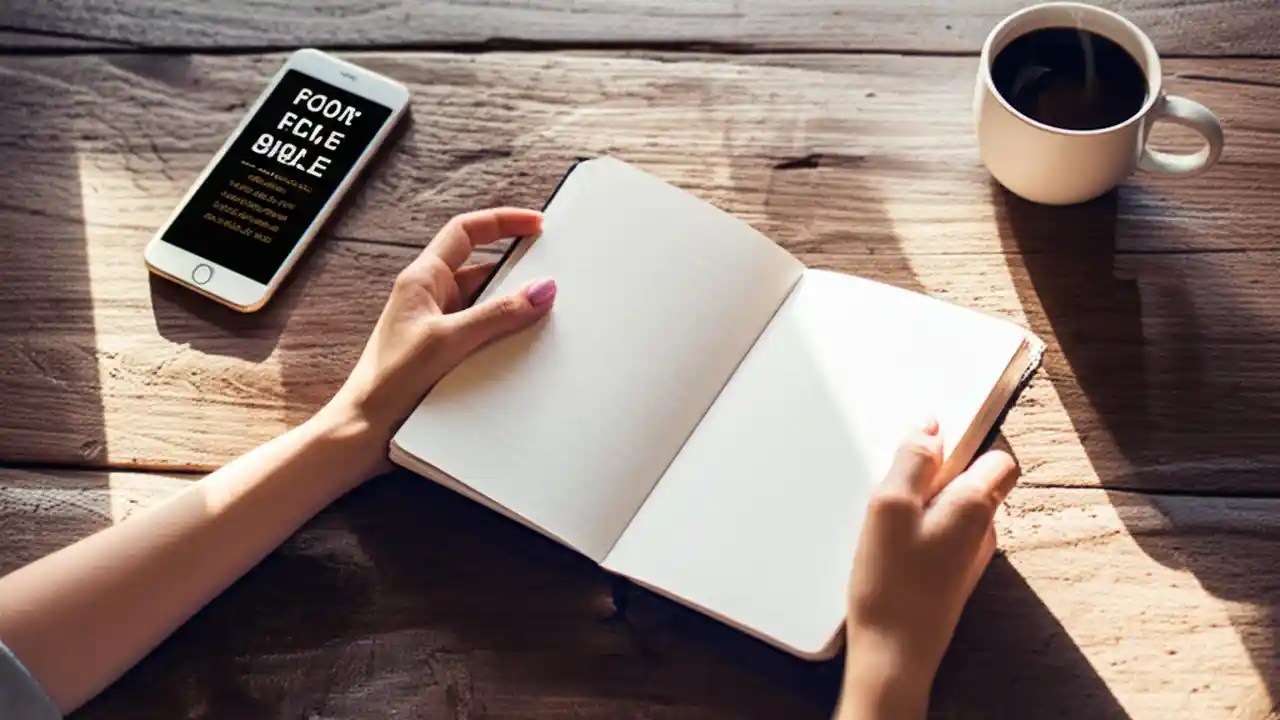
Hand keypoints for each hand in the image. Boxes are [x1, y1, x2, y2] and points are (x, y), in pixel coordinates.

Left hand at [323, 207, 555, 463]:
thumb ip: (497, 315)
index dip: (502, 221)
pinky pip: (482, 332)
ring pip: (484, 303)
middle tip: (553, 274)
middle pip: (481, 268)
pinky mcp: (443, 353)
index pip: (466, 231)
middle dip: (516, 270)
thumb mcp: (448, 342)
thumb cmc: (389, 383)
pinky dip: (504, 334)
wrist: (363, 432)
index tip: (537, 225)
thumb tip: (542, 289)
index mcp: (422, 279)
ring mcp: (436, 325)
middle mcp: (429, 297)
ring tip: (544, 315)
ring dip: (511, 308)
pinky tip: (524, 348)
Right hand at [836, 419, 1017, 719]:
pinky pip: (941, 531)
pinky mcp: (950, 572)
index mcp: (976, 504)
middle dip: (942, 471)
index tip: (930, 445)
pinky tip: (890, 544)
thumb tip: (932, 426)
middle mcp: (982, 527)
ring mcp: (968, 552)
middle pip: (977, 478)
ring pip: (956, 505)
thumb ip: (913, 460)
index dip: (968, 441)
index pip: (998, 454)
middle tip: (899, 484)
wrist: (893, 653)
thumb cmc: (892, 585)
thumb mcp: (889, 506)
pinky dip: (919, 527)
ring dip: (925, 500)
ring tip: (888, 517)